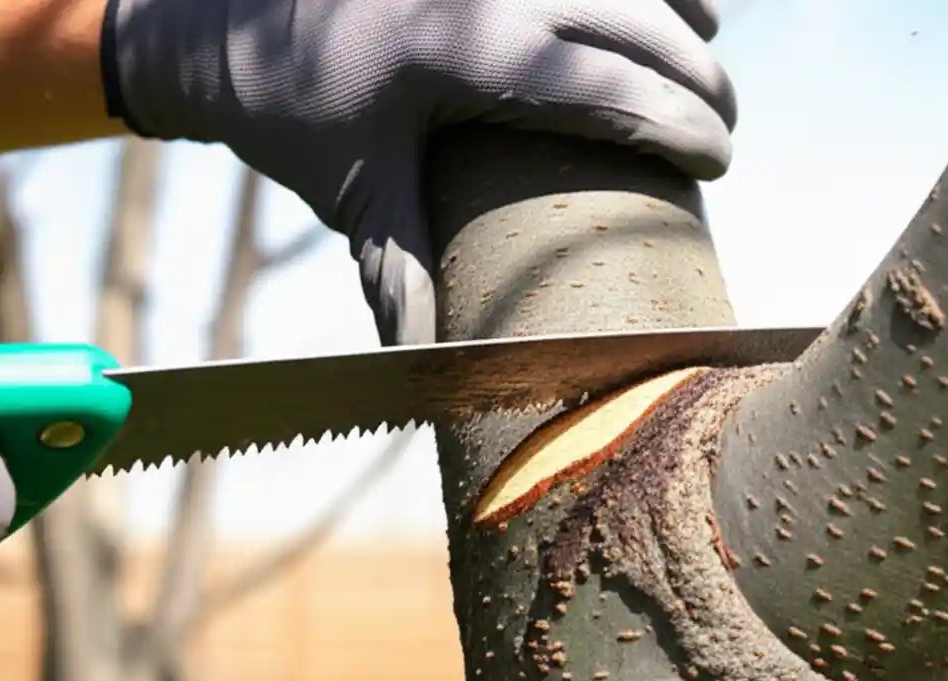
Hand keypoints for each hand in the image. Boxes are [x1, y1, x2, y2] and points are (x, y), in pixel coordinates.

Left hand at [103, 0, 736, 343]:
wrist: (224, 18)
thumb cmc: (291, 110)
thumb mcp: (353, 196)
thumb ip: (406, 279)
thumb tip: (436, 378)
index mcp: (469, 51)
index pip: (613, 87)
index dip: (681, 123)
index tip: (721, 160)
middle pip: (640, 22)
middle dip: (701, 77)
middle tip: (723, 128)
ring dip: (684, 12)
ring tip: (711, 60)